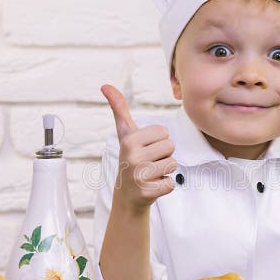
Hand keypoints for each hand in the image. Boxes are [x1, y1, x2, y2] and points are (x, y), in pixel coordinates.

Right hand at [101, 84, 176, 211]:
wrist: (126, 194)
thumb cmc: (130, 158)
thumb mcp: (125, 133)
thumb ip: (119, 109)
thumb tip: (106, 85)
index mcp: (130, 140)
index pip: (164, 132)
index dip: (159, 141)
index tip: (146, 149)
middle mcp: (133, 156)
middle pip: (170, 147)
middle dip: (163, 155)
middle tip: (149, 162)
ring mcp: (139, 176)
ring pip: (173, 164)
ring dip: (165, 170)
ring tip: (151, 173)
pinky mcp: (147, 192)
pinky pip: (171, 183)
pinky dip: (165, 186)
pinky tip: (152, 186)